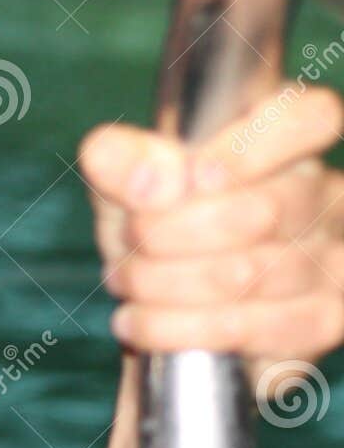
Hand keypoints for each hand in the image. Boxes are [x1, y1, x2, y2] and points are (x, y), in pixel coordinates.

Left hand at [78, 83, 343, 384]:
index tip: (196, 177)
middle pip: (264, 210)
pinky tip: (138, 321)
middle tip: (131, 242)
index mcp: (288, 146)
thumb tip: (150, 179)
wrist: (160, 310)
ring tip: (126, 282)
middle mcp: (323, 198)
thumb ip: (124, 163)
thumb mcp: (127, 187)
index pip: (308, 119)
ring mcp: (330, 262)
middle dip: (172, 232)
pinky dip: (175, 327)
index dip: (252, 148)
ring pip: (249, 275)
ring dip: (164, 284)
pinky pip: (248, 328)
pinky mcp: (318, 323)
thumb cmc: (155, 232)